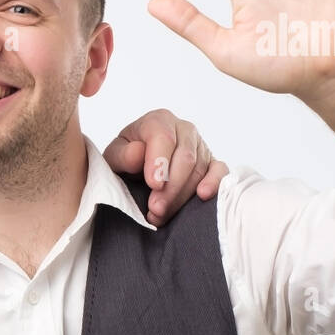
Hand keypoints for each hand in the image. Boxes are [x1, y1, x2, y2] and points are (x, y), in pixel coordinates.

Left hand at [103, 109, 228, 226]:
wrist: (138, 169)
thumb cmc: (126, 160)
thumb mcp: (114, 156)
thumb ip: (122, 155)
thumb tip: (138, 153)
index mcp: (158, 121)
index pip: (163, 137)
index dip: (159, 161)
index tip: (153, 184)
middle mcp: (184, 129)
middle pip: (184, 157)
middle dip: (170, 187)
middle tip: (155, 209)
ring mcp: (201, 146)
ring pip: (199, 170)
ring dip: (182, 195)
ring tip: (161, 214)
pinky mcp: (213, 163)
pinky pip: (220, 171)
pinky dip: (214, 183)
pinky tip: (203, 196)